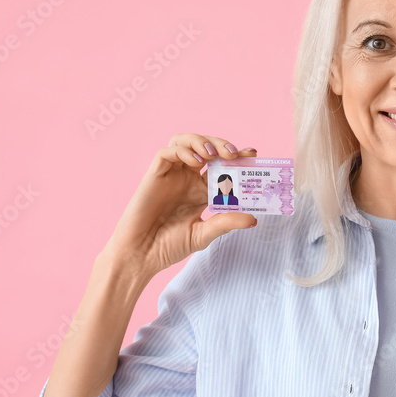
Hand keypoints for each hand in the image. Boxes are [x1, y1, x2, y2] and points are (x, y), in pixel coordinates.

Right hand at [100, 133, 257, 279]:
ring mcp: (171, 175)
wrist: (141, 255)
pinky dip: (183, 151)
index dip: (238, 157)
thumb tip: (253, 218)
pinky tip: (196, 161)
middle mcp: (187, 179)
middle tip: (234, 153)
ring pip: (186, 142)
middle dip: (222, 145)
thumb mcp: (204, 234)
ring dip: (202, 141)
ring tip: (214, 154)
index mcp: (202, 191)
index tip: (253, 154)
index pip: (223, 167)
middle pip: (207, 149)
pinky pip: (167, 152)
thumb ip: (226, 222)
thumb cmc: (169, 246)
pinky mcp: (154, 175)